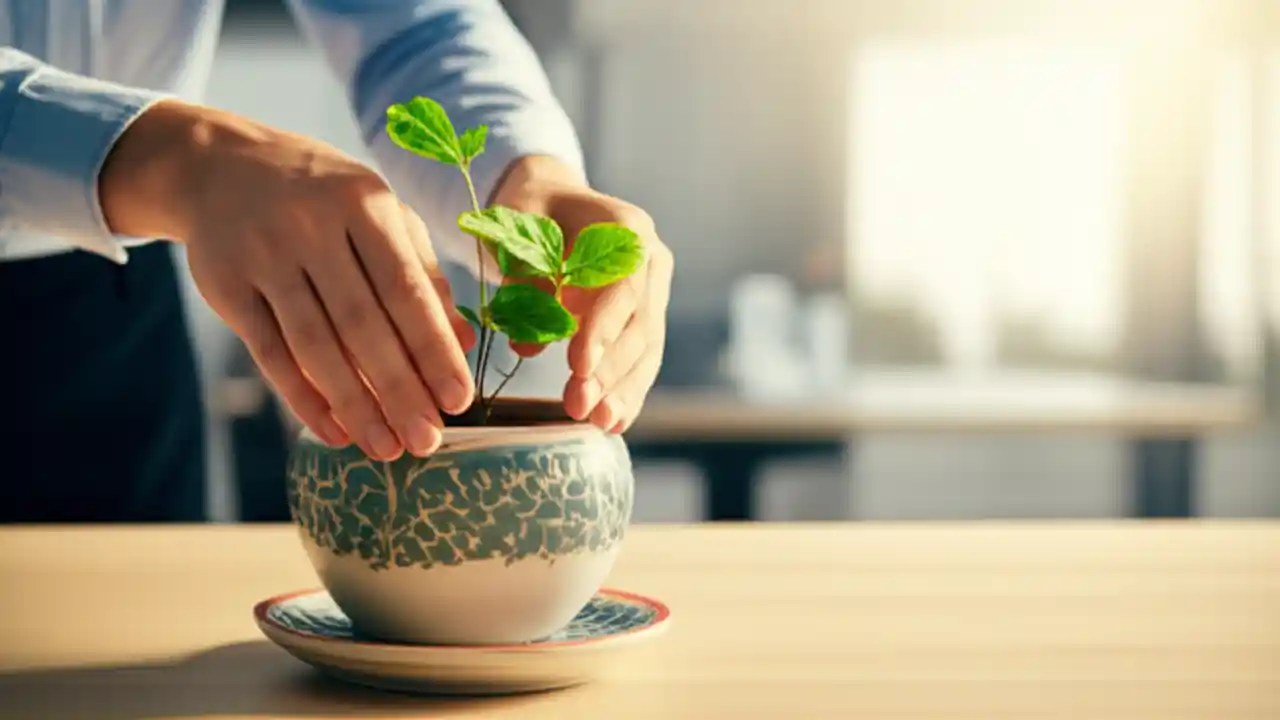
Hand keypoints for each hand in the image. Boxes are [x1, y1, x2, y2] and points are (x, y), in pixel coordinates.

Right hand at [101, 100, 475, 459]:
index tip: (459, 399)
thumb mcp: (379, 214)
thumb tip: (464, 341)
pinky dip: (304, 400)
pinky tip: (336, 432)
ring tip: (388, 448)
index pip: (406, 289)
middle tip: (428, 440)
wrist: (220, 166)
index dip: (433, 349)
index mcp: (364, 204)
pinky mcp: (226, 287)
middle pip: (362, 325)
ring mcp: (263, 256)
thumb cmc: (323, 196)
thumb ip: (423, 273)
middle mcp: (311, 226)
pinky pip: (270, 355)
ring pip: (315, 347)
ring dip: (356, 406)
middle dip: (400, 390)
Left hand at [491, 157, 673, 432]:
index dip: (603, 329)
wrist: (551, 200)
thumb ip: (526, 278)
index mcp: (627, 228)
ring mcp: (653, 291)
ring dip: (623, 389)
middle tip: (579, 404)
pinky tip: (612, 421)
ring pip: (647, 348)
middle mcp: (651, 260)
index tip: (578, 365)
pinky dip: (626, 391)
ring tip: (600, 422)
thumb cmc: (531, 210)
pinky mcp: (644, 318)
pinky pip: (640, 359)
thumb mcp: (518, 229)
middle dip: (610, 370)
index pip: (623, 286)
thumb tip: (529, 344)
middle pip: (640, 323)